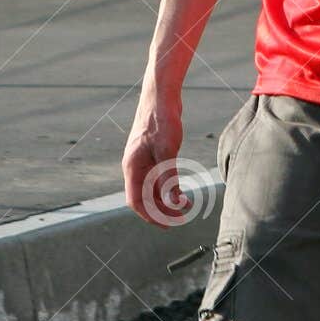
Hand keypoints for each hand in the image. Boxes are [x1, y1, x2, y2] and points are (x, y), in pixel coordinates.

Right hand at [122, 84, 187, 225]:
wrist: (161, 95)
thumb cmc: (162, 119)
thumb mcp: (167, 148)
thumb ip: (168, 175)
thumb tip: (172, 201)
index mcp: (132, 167)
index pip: (136, 201)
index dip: (150, 216)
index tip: (168, 225)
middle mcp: (135, 166)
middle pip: (144, 197)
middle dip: (161, 210)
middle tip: (183, 217)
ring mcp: (143, 159)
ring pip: (152, 188)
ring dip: (166, 199)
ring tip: (187, 205)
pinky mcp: (153, 153)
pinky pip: (158, 177)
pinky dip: (168, 186)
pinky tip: (182, 189)